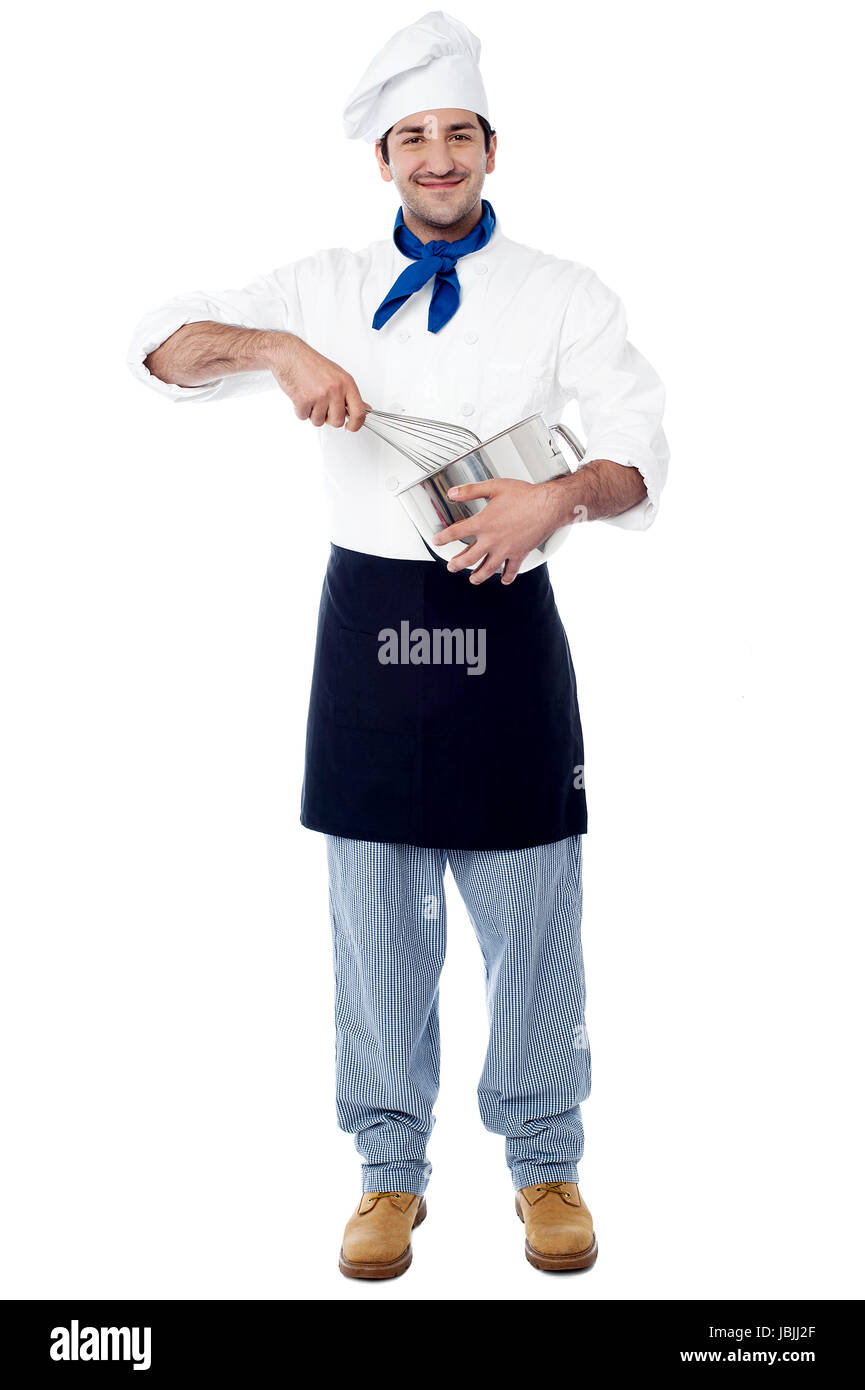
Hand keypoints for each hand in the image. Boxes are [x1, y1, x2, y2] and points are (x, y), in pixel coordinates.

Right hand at [269, 336, 369, 430]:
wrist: (290, 355)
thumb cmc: (311, 364)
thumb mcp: (337, 375)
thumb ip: (350, 394)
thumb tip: (364, 407)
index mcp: (346, 383)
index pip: (359, 412)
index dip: (356, 425)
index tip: (350, 427)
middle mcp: (335, 389)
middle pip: (337, 421)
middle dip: (328, 418)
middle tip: (322, 405)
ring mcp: (320, 395)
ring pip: (319, 421)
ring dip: (312, 414)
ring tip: (310, 397)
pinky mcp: (303, 400)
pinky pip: (303, 417)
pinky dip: (300, 410)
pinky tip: (301, 396)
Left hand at [432, 478, 567, 583]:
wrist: (549, 505)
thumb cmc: (525, 495)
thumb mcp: (494, 487)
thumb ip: (471, 491)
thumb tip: (453, 492)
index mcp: (483, 523)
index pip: (456, 533)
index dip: (443, 538)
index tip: (437, 541)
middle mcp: (492, 540)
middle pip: (467, 558)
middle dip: (456, 564)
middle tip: (451, 566)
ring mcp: (505, 550)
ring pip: (487, 569)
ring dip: (477, 576)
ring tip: (472, 579)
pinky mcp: (519, 554)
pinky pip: (511, 570)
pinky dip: (507, 577)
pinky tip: (504, 580)